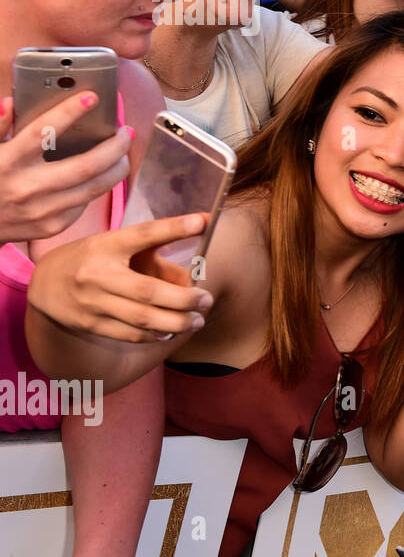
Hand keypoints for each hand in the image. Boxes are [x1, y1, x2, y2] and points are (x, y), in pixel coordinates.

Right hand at [0, 94, 132, 243]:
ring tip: (123, 153)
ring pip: (95, 187)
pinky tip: (101, 175)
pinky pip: (85, 203)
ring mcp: (42, 210)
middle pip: (87, 166)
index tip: (92, 97)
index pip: (43, 131)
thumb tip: (11, 102)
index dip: (69, 112)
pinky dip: (97, 186)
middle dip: (116, 146)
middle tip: (127, 132)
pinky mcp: (53, 226)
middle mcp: (27, 187)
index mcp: (8, 162)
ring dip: (117, 168)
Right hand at [27, 214, 212, 342]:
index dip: (173, 227)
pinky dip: (155, 334)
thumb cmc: (92, 258)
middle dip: (185, 299)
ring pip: (142, 318)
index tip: (202, 222)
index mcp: (107, 245)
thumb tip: (201, 233)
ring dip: (177, 322)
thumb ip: (154, 243)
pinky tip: (171, 330)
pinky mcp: (89, 324)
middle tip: (207, 300)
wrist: (43, 284)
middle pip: (149, 291)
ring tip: (197, 320)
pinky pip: (130, 334)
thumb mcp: (115, 242)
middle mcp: (98, 273)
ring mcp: (92, 302)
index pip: (143, 234)